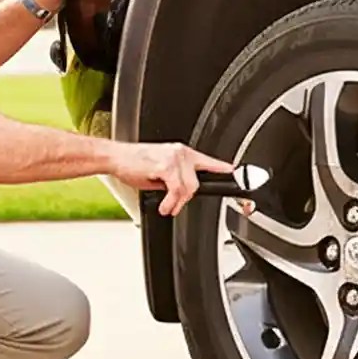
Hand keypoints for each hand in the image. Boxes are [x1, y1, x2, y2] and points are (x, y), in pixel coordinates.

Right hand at [111, 142, 234, 216]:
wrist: (116, 157)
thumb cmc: (134, 164)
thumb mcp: (160, 172)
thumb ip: (176, 181)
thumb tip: (183, 195)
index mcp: (183, 153)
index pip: (210, 163)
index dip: (226, 171)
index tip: (241, 177)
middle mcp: (182, 153)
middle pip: (198, 183)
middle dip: (186, 199)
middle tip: (173, 205)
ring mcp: (175, 157)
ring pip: (189, 188)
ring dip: (177, 203)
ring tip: (167, 206)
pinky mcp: (166, 165)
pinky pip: (177, 190)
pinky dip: (170, 202)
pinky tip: (164, 205)